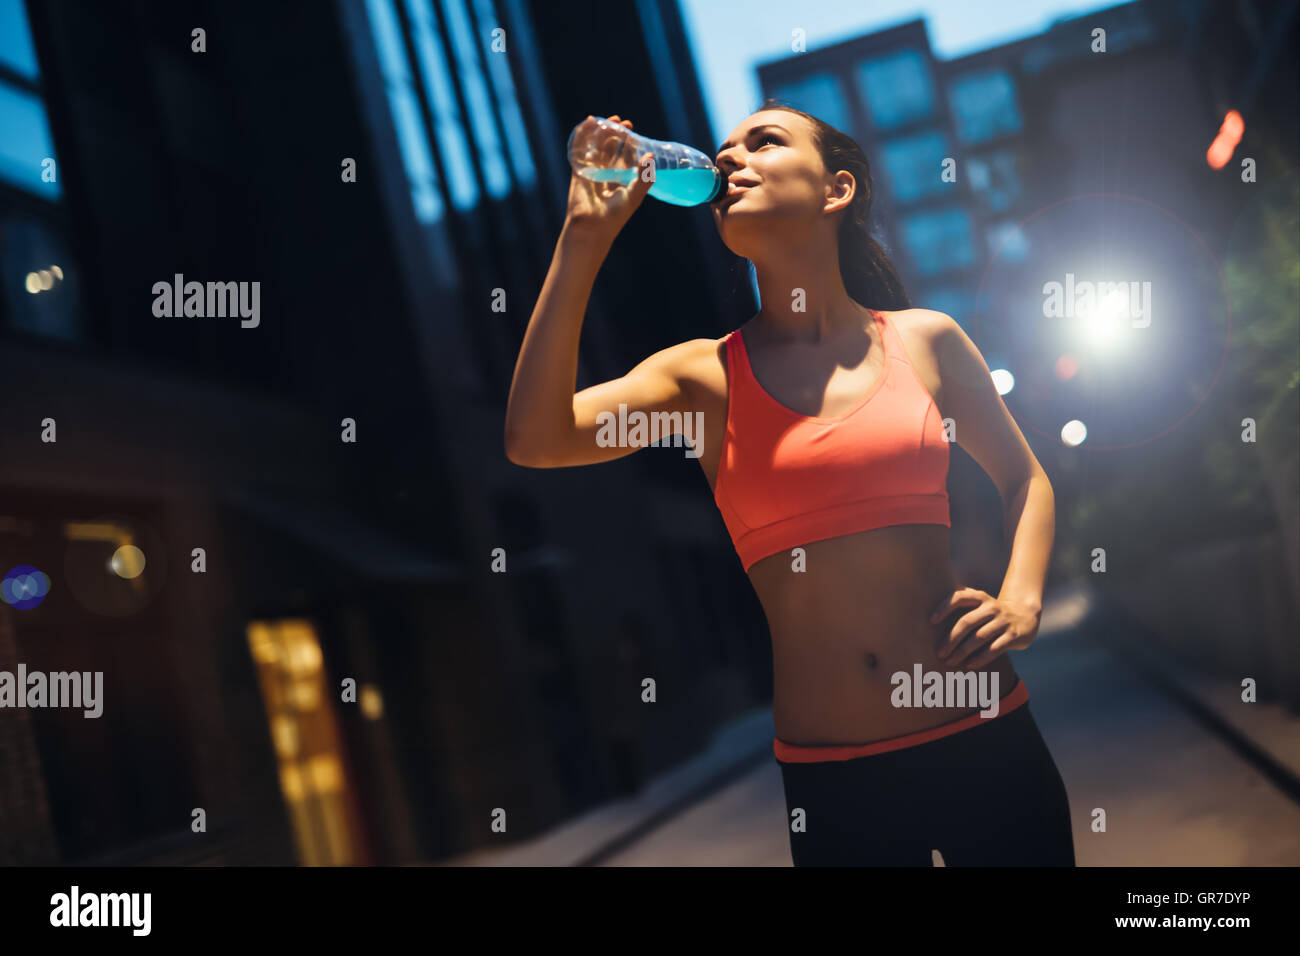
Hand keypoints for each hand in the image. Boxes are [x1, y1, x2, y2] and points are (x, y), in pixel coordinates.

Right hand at [564, 115, 654, 240]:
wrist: (591, 227)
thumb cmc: (615, 215)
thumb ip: (644, 177)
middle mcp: (608, 174)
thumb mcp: (634, 195)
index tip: (632, 130)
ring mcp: (593, 172)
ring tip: (607, 120)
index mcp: (623, 180)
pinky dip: (584, 136)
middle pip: (612, 149)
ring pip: (597, 148)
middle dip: (616, 134)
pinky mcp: (579, 171)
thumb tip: (650, 155)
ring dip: (601, 133)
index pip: (627, 156)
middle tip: (622, 122)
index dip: (630, 143)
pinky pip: (581, 150)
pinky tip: (589, 123)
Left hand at [929, 587, 1040, 668]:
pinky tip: (969, 665)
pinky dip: (981, 658)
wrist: (1026, 615)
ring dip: (963, 652)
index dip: (944, 607)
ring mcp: (1004, 621)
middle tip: (939, 653)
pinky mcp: (1014, 635)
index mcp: (979, 597)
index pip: (958, 597)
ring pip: (979, 637)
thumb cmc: (991, 613)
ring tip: (950, 662)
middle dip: (951, 639)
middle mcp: (991, 607)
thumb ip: (958, 606)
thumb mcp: (978, 604)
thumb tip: (926, 621)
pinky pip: (995, 648)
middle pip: (967, 622)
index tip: (931, 622)